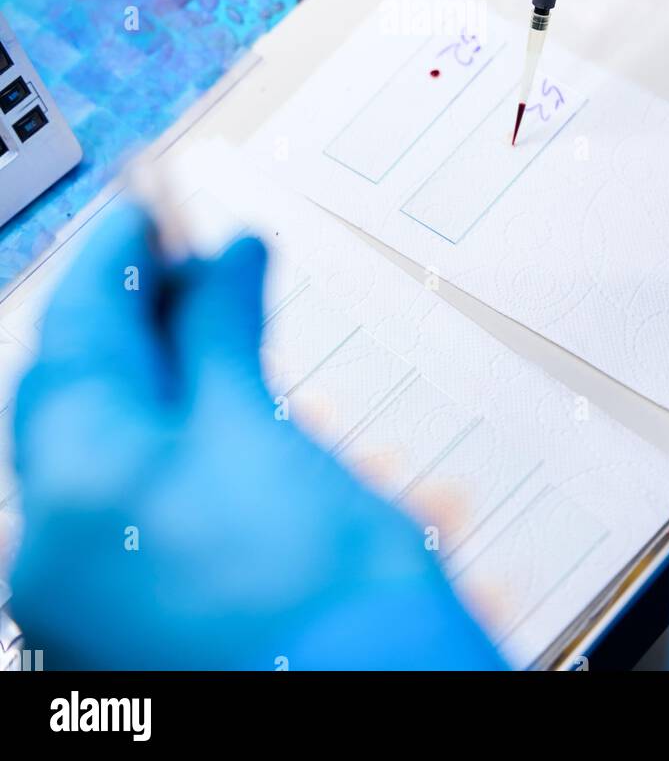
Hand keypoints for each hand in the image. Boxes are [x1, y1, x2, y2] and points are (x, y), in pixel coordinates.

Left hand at [11, 205, 501, 669]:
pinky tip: (214, 408)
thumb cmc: (331, 604)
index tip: (153, 204)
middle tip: (191, 254)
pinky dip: (164, 436)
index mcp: (69, 487)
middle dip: (133, 310)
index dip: (116, 251)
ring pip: (102, 441)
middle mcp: (51, 545)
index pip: (73, 328)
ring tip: (214, 318)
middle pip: (78, 385)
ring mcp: (81, 588)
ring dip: (154, 369)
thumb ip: (219, 332)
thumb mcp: (261, 433)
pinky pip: (124, 495)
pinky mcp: (124, 615)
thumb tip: (221, 259)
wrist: (376, 707)